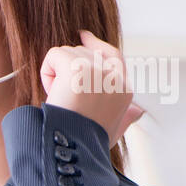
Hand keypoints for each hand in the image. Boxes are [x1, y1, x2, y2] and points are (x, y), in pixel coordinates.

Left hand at [39, 29, 143, 143]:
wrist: (71, 149)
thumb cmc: (86, 144)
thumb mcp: (112, 132)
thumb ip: (125, 118)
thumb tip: (138, 111)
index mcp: (125, 90)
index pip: (113, 54)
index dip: (95, 45)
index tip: (82, 36)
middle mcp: (115, 77)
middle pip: (84, 52)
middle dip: (69, 68)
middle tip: (64, 97)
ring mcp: (97, 71)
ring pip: (68, 52)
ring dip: (57, 74)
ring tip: (60, 99)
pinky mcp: (77, 68)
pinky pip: (53, 55)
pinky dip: (47, 72)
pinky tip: (52, 92)